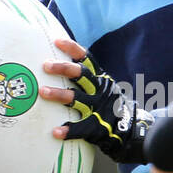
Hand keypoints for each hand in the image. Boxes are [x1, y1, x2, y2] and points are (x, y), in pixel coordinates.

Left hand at [41, 37, 152, 163]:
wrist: (129, 129)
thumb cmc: (108, 105)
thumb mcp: (102, 87)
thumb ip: (85, 79)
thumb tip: (58, 65)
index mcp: (99, 78)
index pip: (87, 58)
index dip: (72, 48)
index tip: (56, 41)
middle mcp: (99, 90)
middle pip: (81, 75)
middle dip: (63, 68)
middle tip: (46, 65)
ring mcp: (98, 107)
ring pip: (78, 99)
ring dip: (59, 94)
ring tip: (42, 91)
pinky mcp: (97, 126)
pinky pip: (81, 128)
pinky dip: (68, 130)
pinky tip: (56, 132)